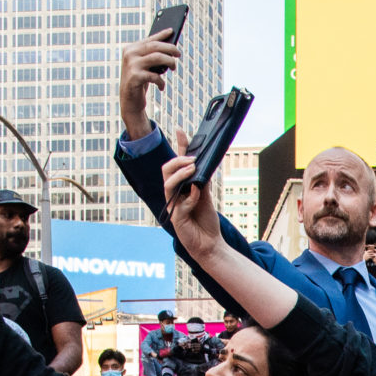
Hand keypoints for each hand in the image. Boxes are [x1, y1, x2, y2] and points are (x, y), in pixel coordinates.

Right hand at [119, 33, 181, 137]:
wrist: (129, 101)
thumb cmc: (140, 82)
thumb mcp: (145, 66)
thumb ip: (152, 55)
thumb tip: (170, 48)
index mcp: (131, 49)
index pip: (149, 39)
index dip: (161, 34)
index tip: (172, 31)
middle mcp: (130, 54)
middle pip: (155, 46)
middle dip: (170, 48)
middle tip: (178, 54)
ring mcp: (131, 65)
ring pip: (157, 57)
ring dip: (169, 62)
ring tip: (173, 68)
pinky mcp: (135, 77)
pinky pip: (155, 76)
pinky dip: (161, 82)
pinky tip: (161, 87)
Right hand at [159, 133, 220, 256]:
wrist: (210, 243)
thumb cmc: (205, 220)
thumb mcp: (206, 196)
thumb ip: (203, 180)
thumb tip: (205, 162)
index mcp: (180, 187)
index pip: (176, 164)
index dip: (178, 148)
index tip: (180, 131)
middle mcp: (174, 195)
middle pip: (166, 171)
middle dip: (178, 161)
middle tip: (193, 160)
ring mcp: (174, 206)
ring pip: (168, 184)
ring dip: (181, 174)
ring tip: (194, 170)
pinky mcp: (177, 219)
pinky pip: (180, 204)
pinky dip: (190, 197)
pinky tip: (197, 194)